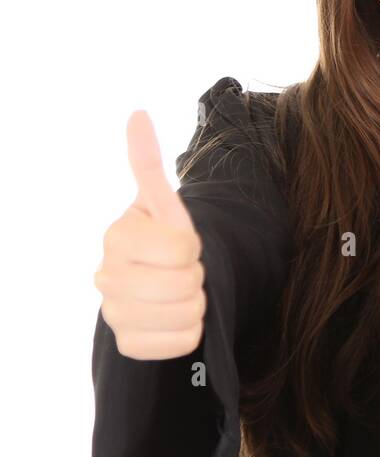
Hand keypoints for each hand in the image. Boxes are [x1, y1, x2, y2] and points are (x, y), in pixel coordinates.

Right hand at [95, 112, 205, 359]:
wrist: (159, 279)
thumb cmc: (165, 236)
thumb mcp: (164, 200)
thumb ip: (147, 161)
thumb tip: (137, 113)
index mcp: (118, 235)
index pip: (184, 247)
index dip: (194, 245)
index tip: (183, 244)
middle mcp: (106, 275)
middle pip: (185, 284)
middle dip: (197, 276)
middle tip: (184, 270)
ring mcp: (113, 312)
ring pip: (186, 315)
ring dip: (195, 304)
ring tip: (180, 292)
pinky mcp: (126, 343)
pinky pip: (179, 343)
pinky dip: (188, 333)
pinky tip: (173, 318)